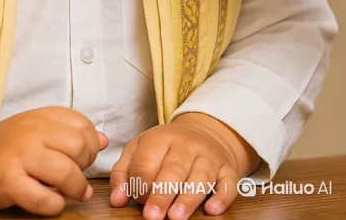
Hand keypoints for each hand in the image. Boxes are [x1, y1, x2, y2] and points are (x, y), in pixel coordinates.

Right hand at [0, 106, 108, 213]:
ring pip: (64, 171)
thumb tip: (103, 140)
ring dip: (76, 188)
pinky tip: (53, 202)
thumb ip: (71, 131)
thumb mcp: (40, 128)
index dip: (92, 144)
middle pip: (78, 147)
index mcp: (42, 116)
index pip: (83, 125)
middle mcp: (31, 131)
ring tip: (74, 193)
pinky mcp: (8, 182)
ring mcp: (19, 156)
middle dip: (85, 166)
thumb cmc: (12, 145)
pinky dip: (55, 205)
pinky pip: (43, 198)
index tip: (84, 156)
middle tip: (77, 175)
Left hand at [110, 112, 258, 219]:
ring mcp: (209, 156)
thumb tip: (117, 200)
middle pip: (173, 170)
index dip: (141, 185)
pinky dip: (222, 196)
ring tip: (176, 217)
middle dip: (162, 195)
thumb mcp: (139, 150)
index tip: (139, 202)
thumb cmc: (164, 148)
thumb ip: (123, 173)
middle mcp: (186, 144)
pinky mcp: (227, 168)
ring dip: (188, 198)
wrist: (202, 133)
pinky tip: (212, 209)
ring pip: (201, 176)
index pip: (146, 162)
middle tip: (152, 217)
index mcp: (160, 138)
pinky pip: (228, 182)